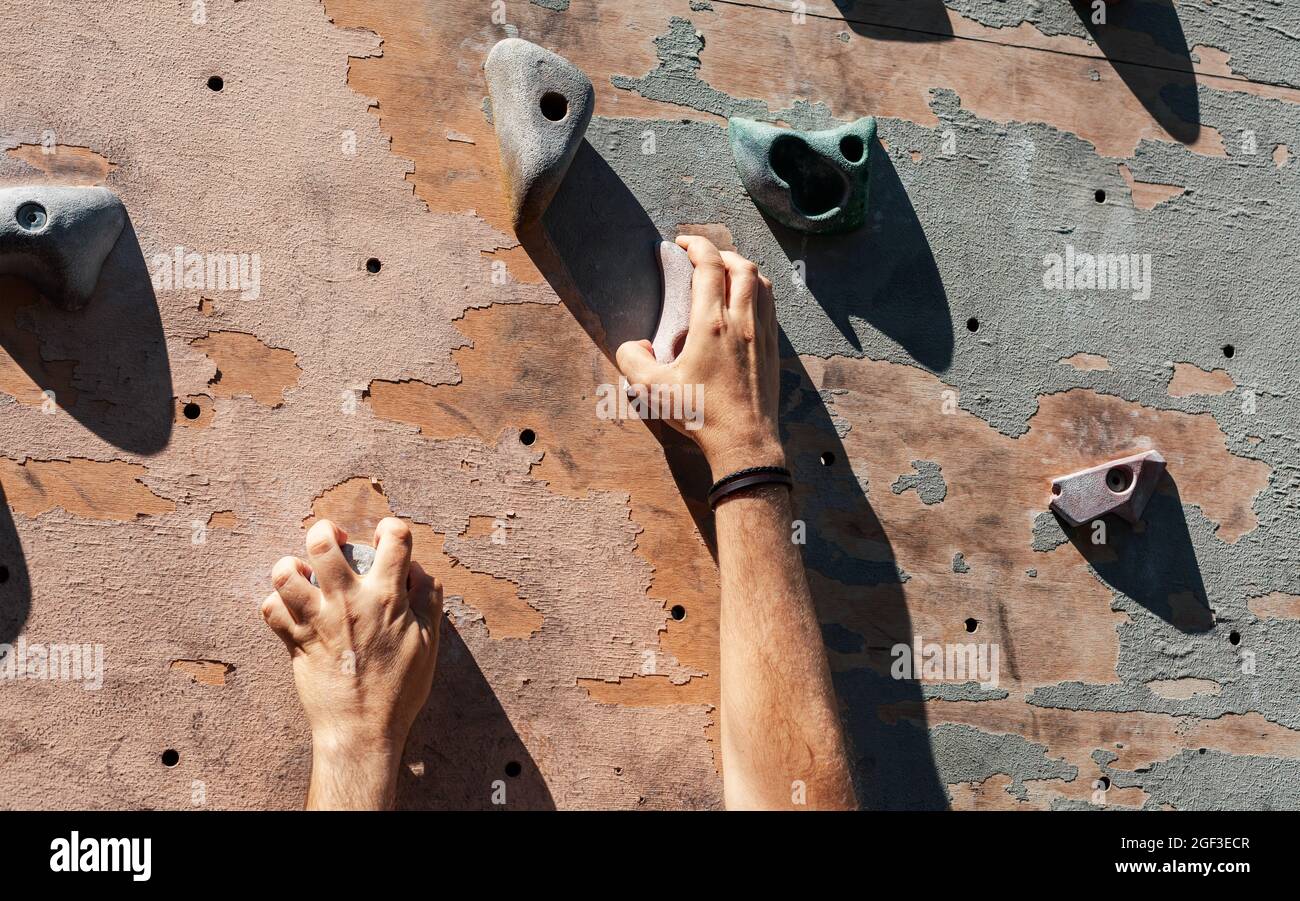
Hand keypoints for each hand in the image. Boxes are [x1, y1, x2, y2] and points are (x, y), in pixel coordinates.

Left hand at [262, 518, 440, 762]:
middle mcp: (348, 602)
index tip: (389, 535)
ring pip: (286, 574)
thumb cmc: (400, 690)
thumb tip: (419, 572)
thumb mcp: (430, 643)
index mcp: (387, 598)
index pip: (395, 540)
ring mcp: (317, 621)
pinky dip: (276, 603)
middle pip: (323, 544)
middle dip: (326, 531)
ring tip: (302, 571)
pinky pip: (271, 610)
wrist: (362, 731)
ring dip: (291, 565)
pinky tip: (290, 606)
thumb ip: (430, 601)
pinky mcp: (295, 641)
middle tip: (332, 539)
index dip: (393, 528)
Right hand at [616, 236, 784, 477]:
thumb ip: (633, 361)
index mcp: (711, 325)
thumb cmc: (700, 416)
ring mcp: (762, 334)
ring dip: (742, 268)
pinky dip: (757, 290)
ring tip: (724, 274)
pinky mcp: (772, 349)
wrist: (744, 442)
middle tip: (701, 257)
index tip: (682, 243)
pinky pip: (770, 305)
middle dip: (720, 252)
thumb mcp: (653, 390)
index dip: (696, 246)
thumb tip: (634, 345)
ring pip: (761, 282)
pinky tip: (744, 303)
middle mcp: (742, 322)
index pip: (709, 267)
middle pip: (741, 266)